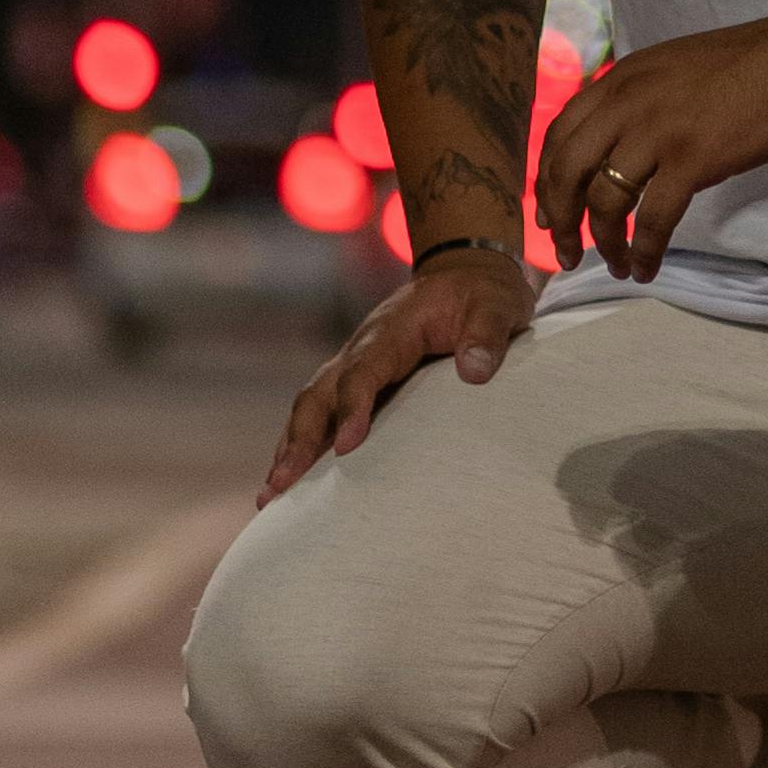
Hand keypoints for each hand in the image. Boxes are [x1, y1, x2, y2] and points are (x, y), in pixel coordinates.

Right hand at [256, 249, 537, 500]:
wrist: (467, 272)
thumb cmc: (482, 294)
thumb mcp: (496, 306)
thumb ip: (486, 336)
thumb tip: (474, 373)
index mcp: (391, 330)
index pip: (363, 370)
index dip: (352, 408)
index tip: (347, 447)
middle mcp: (362, 348)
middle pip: (319, 393)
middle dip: (298, 439)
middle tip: (281, 485)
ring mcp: (355, 364)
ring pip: (312, 406)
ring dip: (290, 447)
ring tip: (271, 495)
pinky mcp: (359, 380)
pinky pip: (324, 413)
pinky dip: (303, 444)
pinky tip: (292, 479)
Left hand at [537, 11, 767, 275]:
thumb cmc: (748, 66)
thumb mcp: (672, 70)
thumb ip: (638, 101)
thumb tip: (619, 149)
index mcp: (621, 79)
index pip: (559, 133)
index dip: (546, 180)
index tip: (547, 215)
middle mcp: (627, 102)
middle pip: (567, 170)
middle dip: (558, 220)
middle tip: (565, 253)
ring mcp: (657, 131)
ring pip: (604, 199)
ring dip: (603, 242)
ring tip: (616, 266)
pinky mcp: (691, 160)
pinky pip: (653, 218)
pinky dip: (644, 250)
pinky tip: (646, 267)